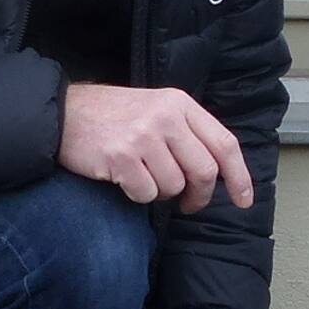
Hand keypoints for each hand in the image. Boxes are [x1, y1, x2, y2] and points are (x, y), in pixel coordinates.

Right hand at [58, 83, 253, 211]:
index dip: (239, 176)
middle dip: (200, 196)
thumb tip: (219, 174)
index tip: (244, 200)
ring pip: (174, 186)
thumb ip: (187, 134)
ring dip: (163, 193)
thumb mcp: (157, 109)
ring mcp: (143, 136)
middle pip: (205, 171)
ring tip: (144, 178)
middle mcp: (165, 117)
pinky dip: (138, 194)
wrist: (64, 113)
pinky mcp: (121, 156)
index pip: (224, 143)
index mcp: (180, 104)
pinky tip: (124, 179)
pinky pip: (146, 193)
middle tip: (188, 203)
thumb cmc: (114, 117)